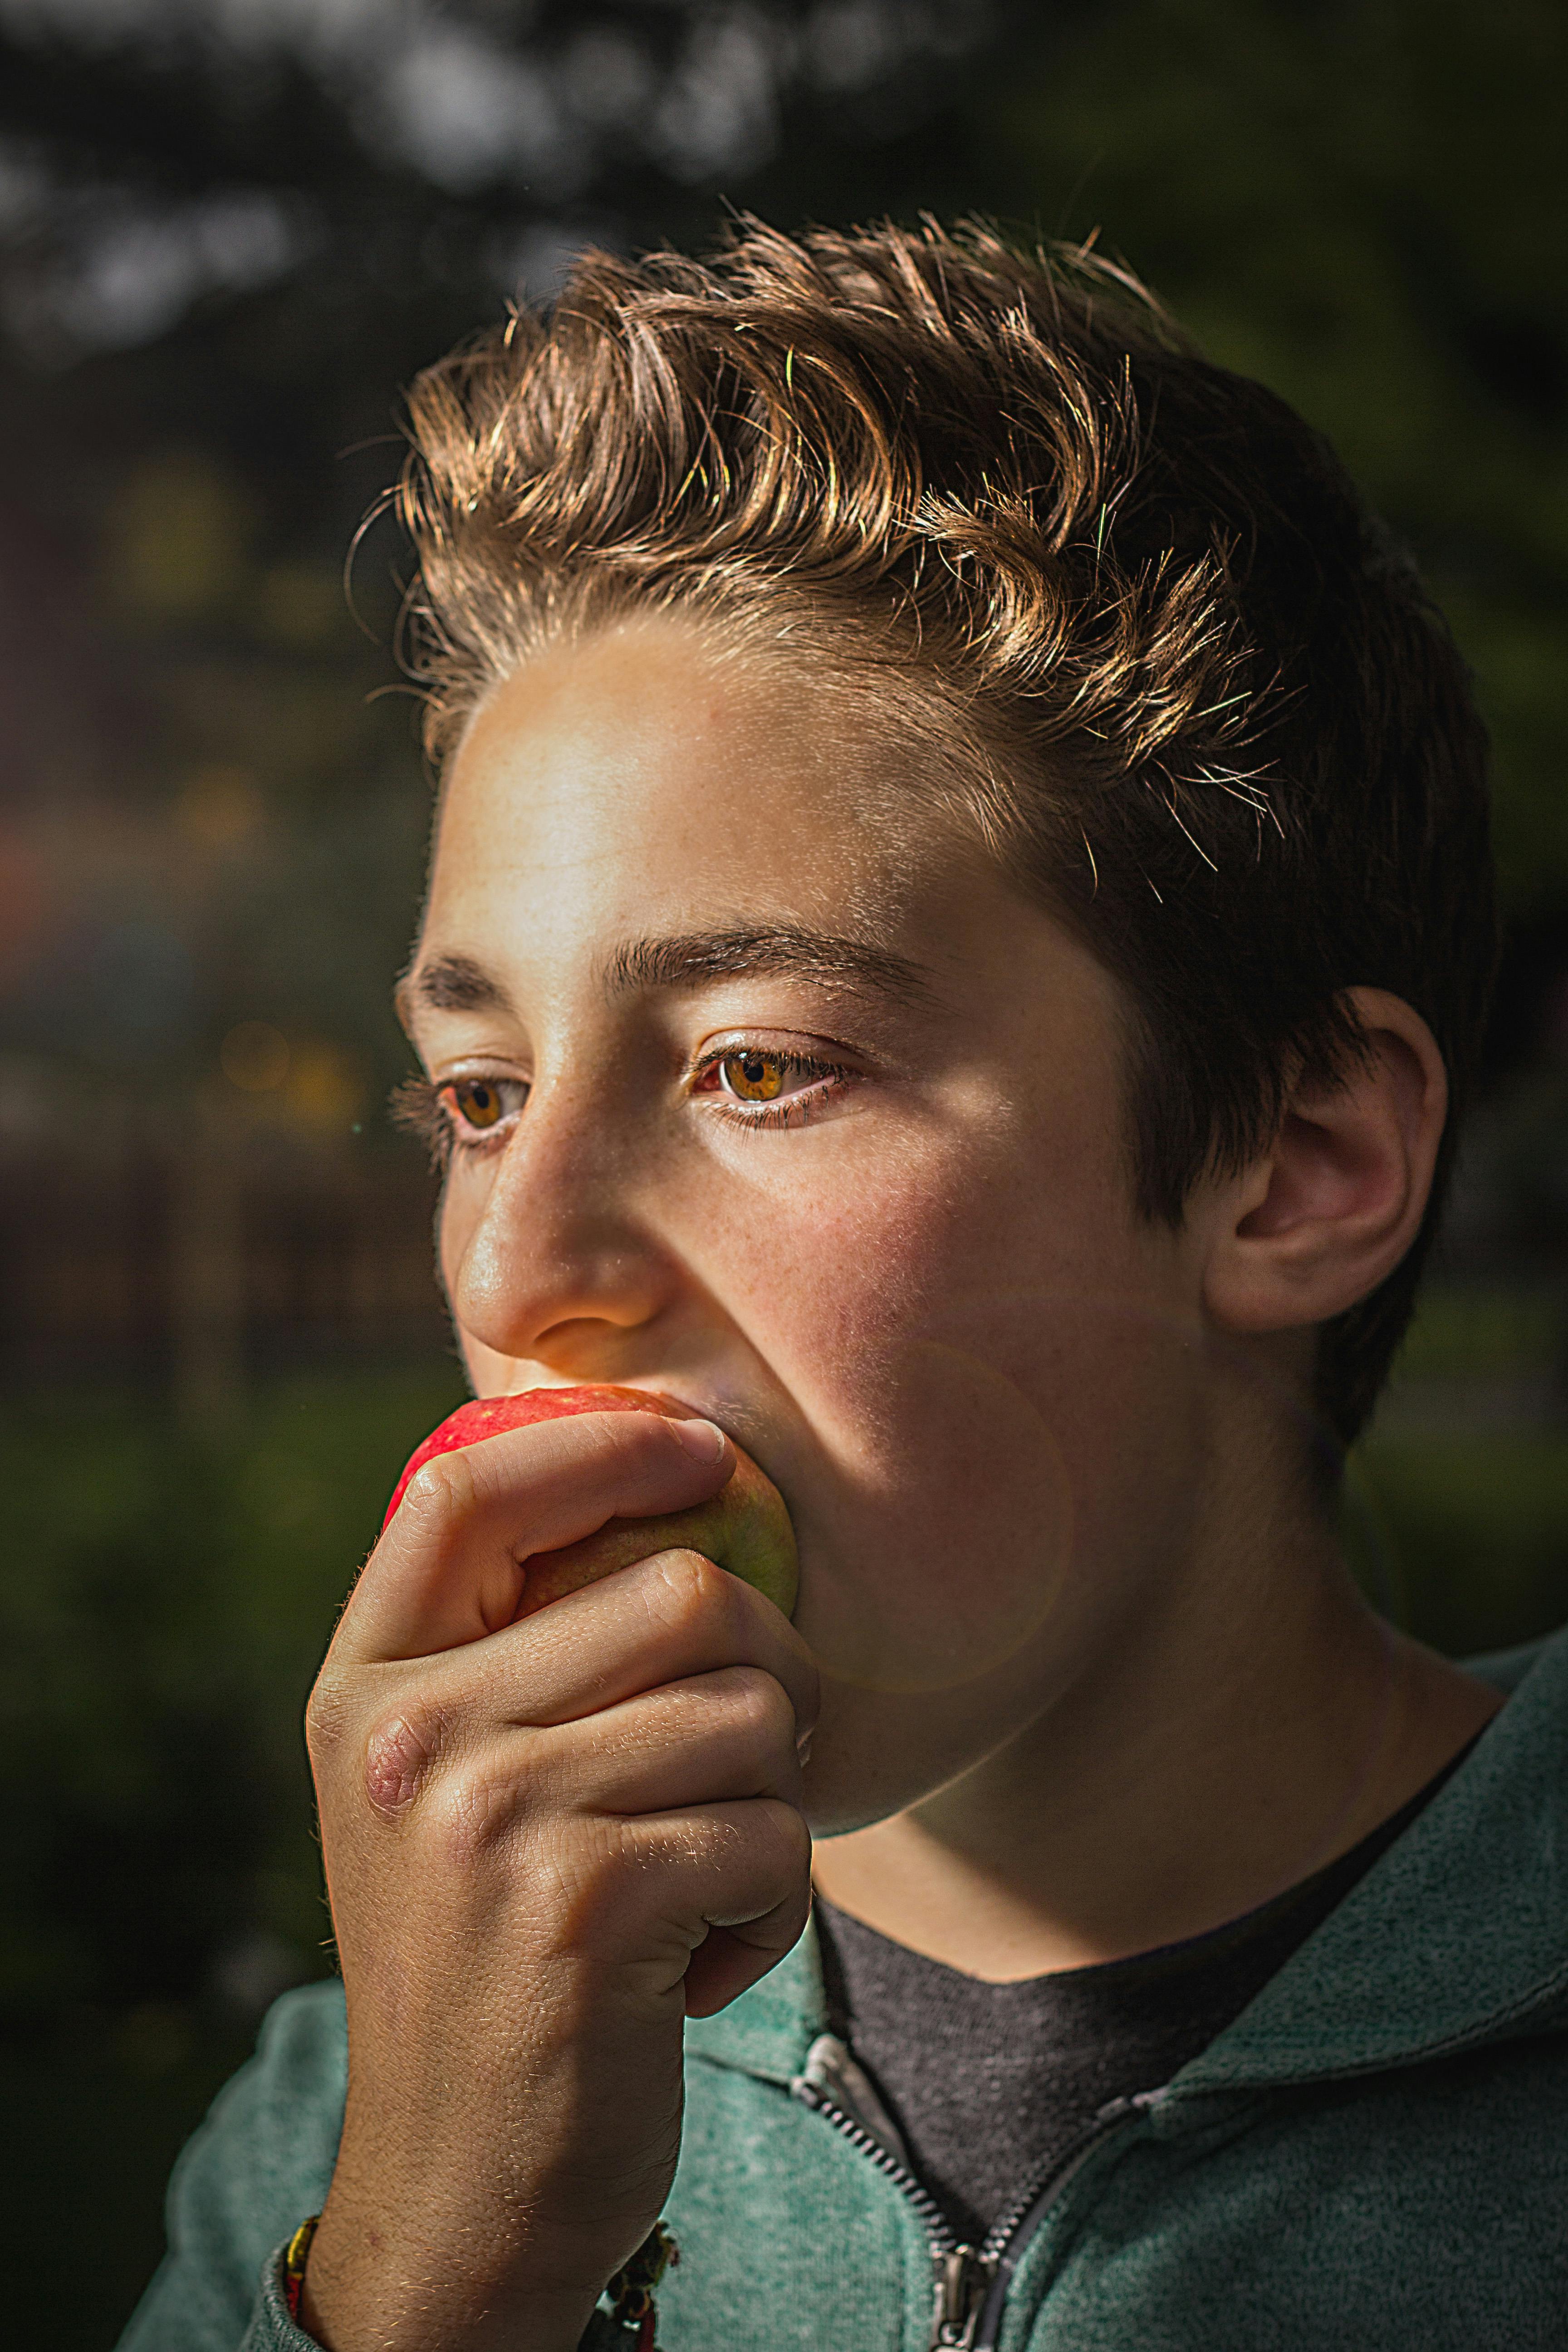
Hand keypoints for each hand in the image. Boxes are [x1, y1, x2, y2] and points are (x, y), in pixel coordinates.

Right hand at [298, 1409, 817, 2351]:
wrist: (464, 2187)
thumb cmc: (486, 1963)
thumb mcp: (440, 1794)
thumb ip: (504, 1656)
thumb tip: (659, 1491)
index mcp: (365, 1689)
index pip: (466, 1489)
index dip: (602, 1441)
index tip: (702, 1450)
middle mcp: (412, 1737)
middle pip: (677, 1591)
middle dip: (767, 1666)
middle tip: (758, 1752)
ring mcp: (491, 1816)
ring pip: (749, 1714)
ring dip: (769, 1805)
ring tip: (701, 1882)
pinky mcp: (587, 1904)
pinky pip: (772, 1834)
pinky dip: (773, 1903)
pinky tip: (699, 1963)